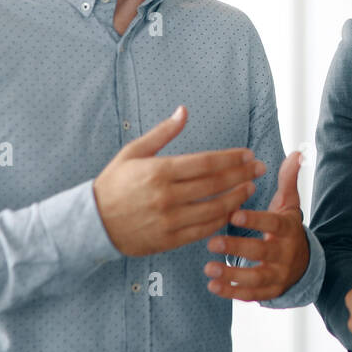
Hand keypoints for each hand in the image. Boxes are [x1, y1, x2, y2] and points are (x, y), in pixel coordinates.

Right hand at [93, 106, 262, 256]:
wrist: (92, 223)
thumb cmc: (113, 184)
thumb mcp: (133, 152)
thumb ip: (162, 133)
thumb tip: (183, 111)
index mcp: (159, 171)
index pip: (206, 163)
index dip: (231, 158)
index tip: (248, 154)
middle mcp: (167, 196)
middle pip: (215, 184)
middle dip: (242, 174)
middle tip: (259, 168)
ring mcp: (169, 220)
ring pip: (214, 209)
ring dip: (237, 198)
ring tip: (250, 188)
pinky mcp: (170, 240)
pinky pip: (204, 230)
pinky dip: (221, 220)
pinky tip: (232, 210)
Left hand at [203, 152, 311, 300]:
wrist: (305, 264)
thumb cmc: (286, 230)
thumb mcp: (289, 205)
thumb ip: (288, 180)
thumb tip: (296, 153)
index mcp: (287, 230)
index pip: (272, 224)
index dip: (255, 220)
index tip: (234, 214)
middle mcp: (284, 254)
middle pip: (261, 252)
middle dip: (237, 248)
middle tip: (212, 242)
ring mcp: (278, 275)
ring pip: (256, 277)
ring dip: (232, 274)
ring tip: (209, 268)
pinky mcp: (270, 291)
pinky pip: (251, 295)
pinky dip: (232, 292)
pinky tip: (214, 286)